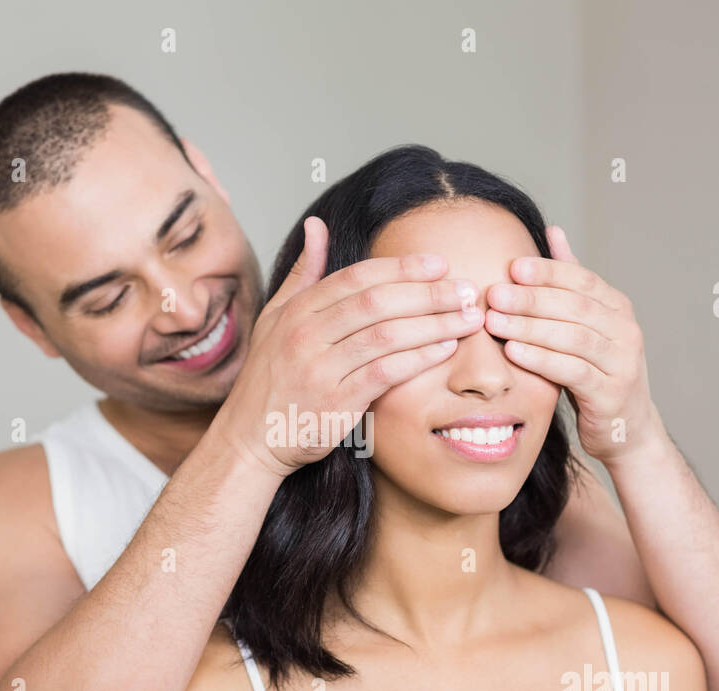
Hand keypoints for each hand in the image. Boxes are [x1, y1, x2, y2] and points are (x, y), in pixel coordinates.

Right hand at [213, 216, 484, 476]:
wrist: (251, 438)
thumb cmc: (269, 378)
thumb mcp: (276, 318)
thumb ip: (303, 273)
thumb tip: (317, 225)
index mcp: (297, 310)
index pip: (357, 277)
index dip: (401, 267)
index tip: (439, 263)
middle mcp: (306, 335)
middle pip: (377, 302)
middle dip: (428, 293)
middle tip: (465, 290)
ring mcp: (319, 369)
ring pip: (386, 335)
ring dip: (433, 324)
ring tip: (467, 318)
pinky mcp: (335, 403)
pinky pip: (385, 373)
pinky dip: (419, 358)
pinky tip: (445, 349)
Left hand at [484, 226, 663, 463]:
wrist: (627, 427)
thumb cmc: (597, 370)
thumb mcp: (587, 323)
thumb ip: (570, 280)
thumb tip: (553, 230)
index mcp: (617, 307)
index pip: (582, 280)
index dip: (548, 272)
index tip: (513, 266)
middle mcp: (625, 330)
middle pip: (575, 306)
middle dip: (532, 298)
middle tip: (494, 294)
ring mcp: (621, 362)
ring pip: (573, 337)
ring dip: (530, 327)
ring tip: (494, 321)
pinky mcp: (610, 393)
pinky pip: (572, 371)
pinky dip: (541, 359)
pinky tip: (513, 351)